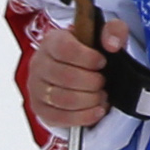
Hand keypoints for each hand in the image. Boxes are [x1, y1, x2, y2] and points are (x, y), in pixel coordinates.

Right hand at [28, 15, 129, 131]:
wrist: (74, 69)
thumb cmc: (87, 52)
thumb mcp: (102, 36)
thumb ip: (113, 31)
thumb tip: (113, 44)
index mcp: (52, 41)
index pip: (65, 49)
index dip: (87, 58)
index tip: (102, 62)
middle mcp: (39, 64)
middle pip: (65, 77)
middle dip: (92, 82)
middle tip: (103, 82)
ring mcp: (36, 88)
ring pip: (63, 99)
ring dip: (89, 100)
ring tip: (101, 96)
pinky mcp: (40, 109)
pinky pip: (59, 118)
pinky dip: (83, 117)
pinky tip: (97, 111)